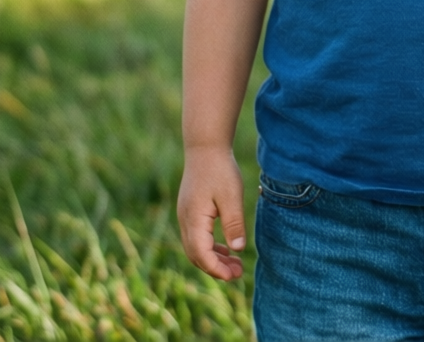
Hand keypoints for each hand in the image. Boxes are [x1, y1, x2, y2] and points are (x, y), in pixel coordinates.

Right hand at [177, 146, 248, 280]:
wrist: (205, 147)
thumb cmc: (220, 170)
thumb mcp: (232, 197)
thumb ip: (234, 224)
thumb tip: (238, 250)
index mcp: (194, 219)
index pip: (202, 254)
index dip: (217, 269)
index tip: (234, 276)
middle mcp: (185, 220)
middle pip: (196, 255)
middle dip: (216, 268)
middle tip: (238, 273)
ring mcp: (185, 216)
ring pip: (195, 248)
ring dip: (213, 258)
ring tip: (235, 264)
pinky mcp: (190, 211)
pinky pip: (197, 237)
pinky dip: (210, 247)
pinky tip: (227, 247)